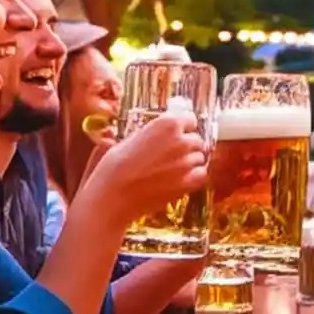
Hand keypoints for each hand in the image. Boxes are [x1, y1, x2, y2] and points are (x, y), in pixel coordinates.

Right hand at [76, 110, 208, 226]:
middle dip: (187, 145)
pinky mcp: (188, 182)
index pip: (189, 119)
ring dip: (190, 161)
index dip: (183, 127)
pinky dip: (194, 176)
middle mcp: (181, 140)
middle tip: (172, 155)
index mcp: (166, 124)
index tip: (178, 133)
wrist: (113, 195)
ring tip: (172, 169)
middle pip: (196, 139)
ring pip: (199, 157)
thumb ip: (151, 133)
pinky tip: (180, 179)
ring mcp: (186, 162)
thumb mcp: (130, 139)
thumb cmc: (114, 167)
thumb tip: (158, 133)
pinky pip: (201, 175)